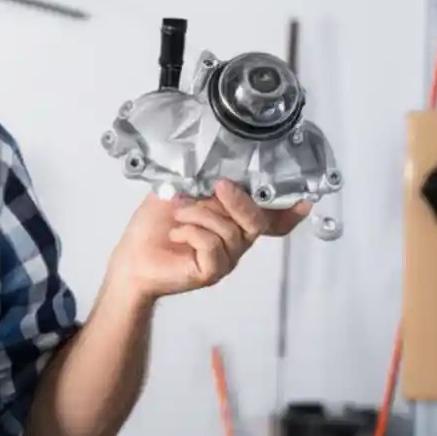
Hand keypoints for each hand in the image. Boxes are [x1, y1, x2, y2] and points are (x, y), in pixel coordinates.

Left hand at [106, 180, 312, 300]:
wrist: (131, 258)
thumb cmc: (154, 227)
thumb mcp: (178, 194)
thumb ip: (199, 181)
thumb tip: (213, 163)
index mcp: (231, 221)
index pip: (269, 220)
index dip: (288, 213)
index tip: (305, 201)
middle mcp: (234, 241)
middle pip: (256, 221)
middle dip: (238, 201)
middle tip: (218, 187)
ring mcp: (225, 259)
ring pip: (231, 231)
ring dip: (201, 215)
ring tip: (180, 214)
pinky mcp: (210, 272)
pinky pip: (215, 249)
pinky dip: (194, 234)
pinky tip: (178, 234)